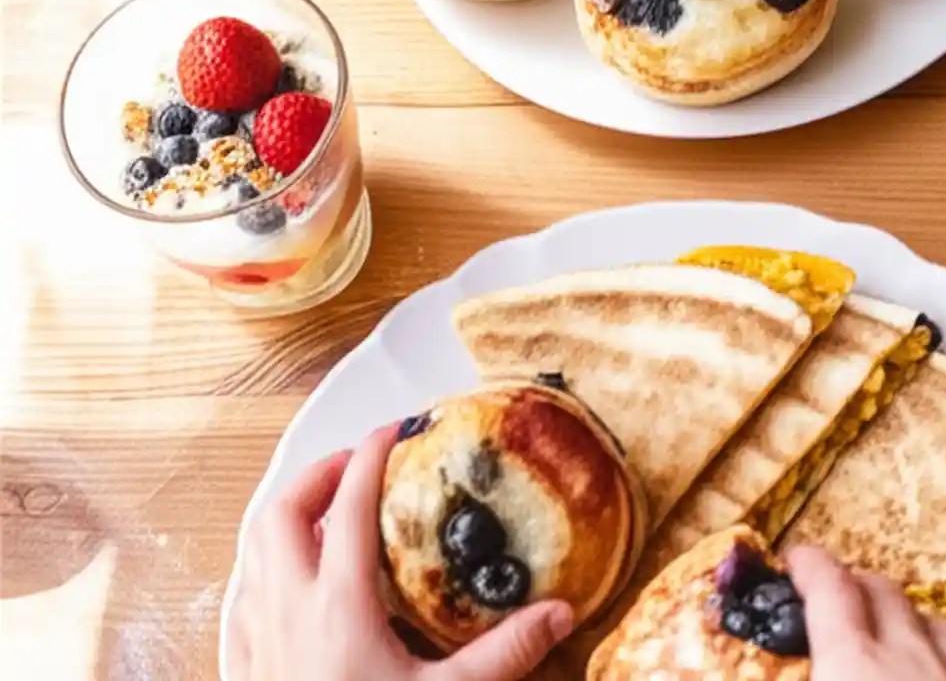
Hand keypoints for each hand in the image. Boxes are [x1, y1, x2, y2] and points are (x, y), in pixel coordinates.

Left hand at [225, 422, 574, 680]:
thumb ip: (504, 654)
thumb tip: (557, 615)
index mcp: (336, 605)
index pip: (347, 505)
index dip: (368, 457)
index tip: (392, 433)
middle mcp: (285, 609)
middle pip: (281, 509)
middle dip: (316, 474)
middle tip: (355, 467)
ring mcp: (256, 637)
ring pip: (252, 547)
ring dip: (286, 515)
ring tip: (325, 514)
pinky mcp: (243, 666)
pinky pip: (241, 595)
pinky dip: (263, 568)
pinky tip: (288, 584)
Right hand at [785, 546, 945, 680]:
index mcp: (852, 661)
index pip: (830, 588)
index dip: (810, 564)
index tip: (795, 558)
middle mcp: (909, 656)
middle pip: (884, 592)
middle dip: (856, 583)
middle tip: (833, 596)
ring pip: (934, 622)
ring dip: (905, 614)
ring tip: (886, 628)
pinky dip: (942, 652)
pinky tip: (932, 671)